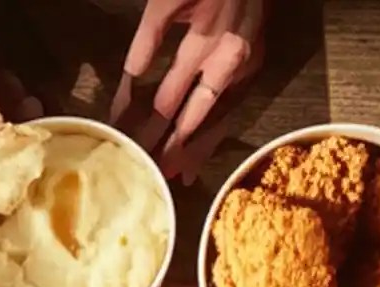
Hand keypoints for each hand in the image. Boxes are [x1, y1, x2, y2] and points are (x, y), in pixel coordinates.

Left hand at [111, 0, 264, 183]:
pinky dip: (218, 128)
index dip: (143, 120)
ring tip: (184, 176)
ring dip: (200, 148)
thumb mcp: (166, 1)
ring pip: (220, 118)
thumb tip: (132, 76)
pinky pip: (233, 105)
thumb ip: (149, 38)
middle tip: (157, 175)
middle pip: (195, 118)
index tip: (124, 138)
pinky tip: (206, 146)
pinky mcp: (254, 63)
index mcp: (205, 43)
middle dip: (173, 148)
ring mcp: (246, 65)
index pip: (166, 97)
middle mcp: (229, 62)